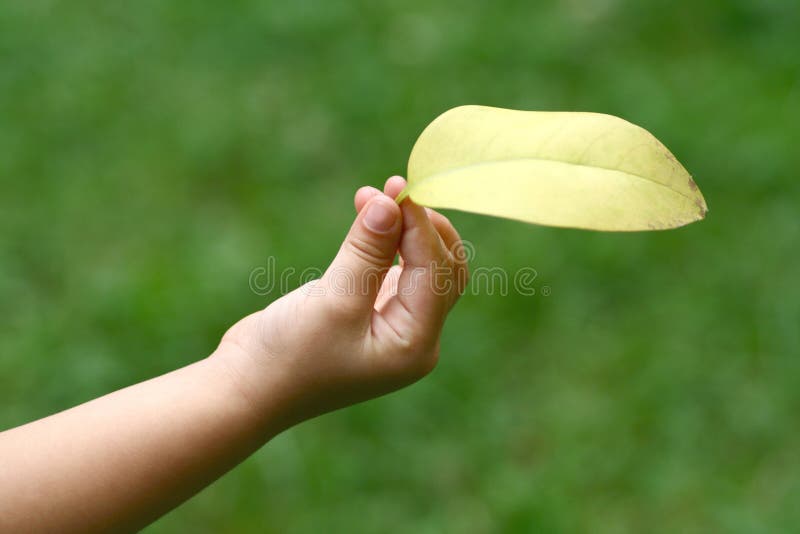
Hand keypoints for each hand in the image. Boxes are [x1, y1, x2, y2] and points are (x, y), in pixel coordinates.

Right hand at [215, 176, 467, 428]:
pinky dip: (386, 244)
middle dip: (421, 226)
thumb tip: (392, 201)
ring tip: (372, 197)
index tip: (397, 187)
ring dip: (403, 230)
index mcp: (416, 343)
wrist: (247, 389)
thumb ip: (368, 250)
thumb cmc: (289, 355)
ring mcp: (395, 326)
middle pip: (443, 269)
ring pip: (422, 267)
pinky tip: (367, 217)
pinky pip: (394, 271)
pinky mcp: (371, 314)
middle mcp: (415, 337)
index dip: (420, 226)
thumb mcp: (334, 299)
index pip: (436, 272)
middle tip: (392, 188)